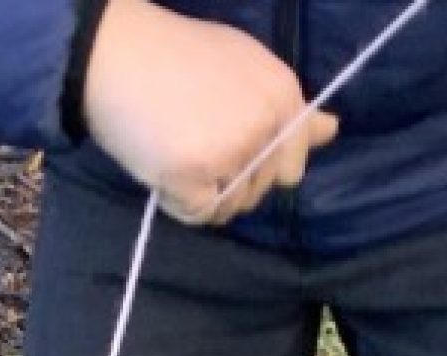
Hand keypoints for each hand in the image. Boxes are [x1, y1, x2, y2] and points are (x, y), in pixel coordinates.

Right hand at [82, 0, 338, 226]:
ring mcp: (232, 150)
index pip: (292, 164)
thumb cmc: (176, 57)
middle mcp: (265, 122)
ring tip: (175, 144)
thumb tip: (332, 130)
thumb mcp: (245, 67)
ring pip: (230, 207)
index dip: (259, 162)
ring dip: (202, 191)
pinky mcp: (197, 175)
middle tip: (192, 135)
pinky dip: (177, 200)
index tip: (226, 136)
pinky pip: (198, 214)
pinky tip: (161, 163)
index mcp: (282, 93)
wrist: (113, 51)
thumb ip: (289, 108)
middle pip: (260, 190)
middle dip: (229, 178)